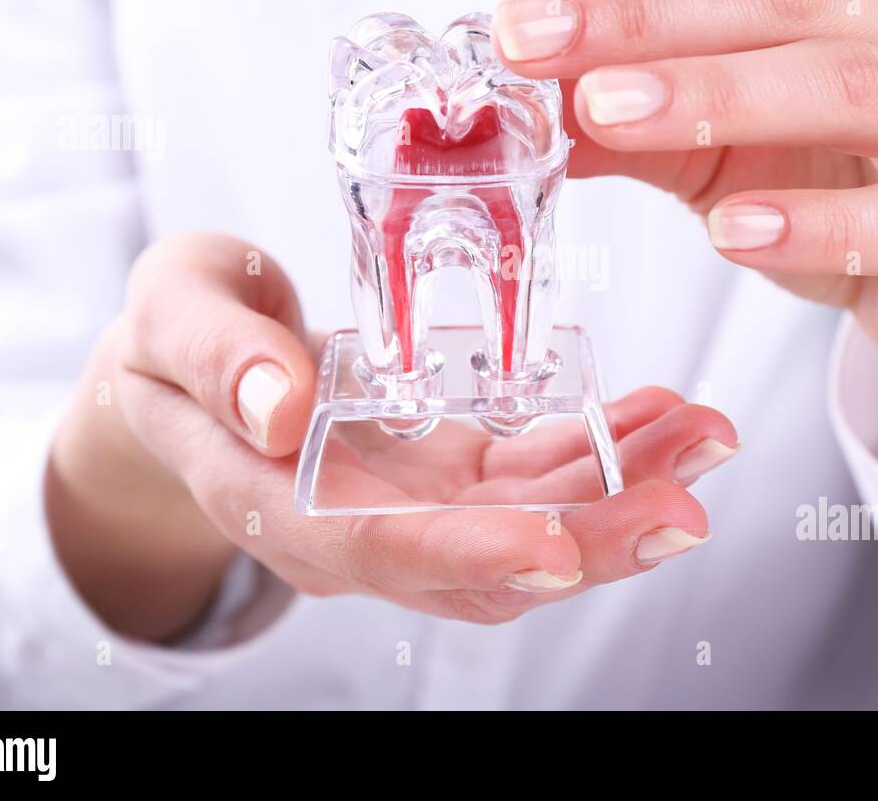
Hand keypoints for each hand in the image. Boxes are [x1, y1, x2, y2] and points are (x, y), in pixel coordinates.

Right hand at [48, 234, 736, 640]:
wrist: (194, 366)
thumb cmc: (176, 338)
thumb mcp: (173, 315)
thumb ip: (217, 356)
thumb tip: (278, 407)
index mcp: (283, 503)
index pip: (379, 551)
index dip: (469, 553)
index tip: (556, 547)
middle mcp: (363, 525)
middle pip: (486, 562)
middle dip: (592, 542)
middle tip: (685, 506)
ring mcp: (417, 502)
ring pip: (533, 518)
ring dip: (625, 489)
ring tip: (703, 438)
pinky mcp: (453, 468)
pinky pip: (540, 470)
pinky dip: (606, 447)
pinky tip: (660, 416)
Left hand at [495, 0, 877, 505]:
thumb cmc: (832, 184)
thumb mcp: (716, 140)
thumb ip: (630, 111)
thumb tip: (518, 99)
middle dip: (643, 7)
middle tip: (529, 32)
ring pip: (845, 85)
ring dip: (716, 93)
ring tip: (606, 112)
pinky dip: (811, 225)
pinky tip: (730, 230)